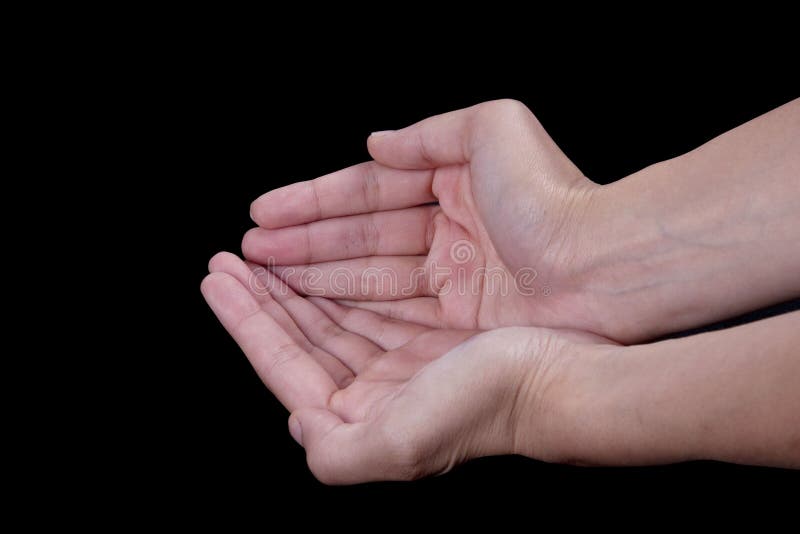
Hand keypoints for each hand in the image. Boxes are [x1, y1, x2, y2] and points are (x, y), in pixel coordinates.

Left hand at [200, 252, 608, 482]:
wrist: (559, 379)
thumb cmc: (483, 407)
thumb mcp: (399, 445)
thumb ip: (335, 454)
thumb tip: (297, 425)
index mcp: (360, 419)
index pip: (283, 364)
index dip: (246, 322)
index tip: (217, 280)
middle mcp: (374, 393)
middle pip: (299, 337)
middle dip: (260, 298)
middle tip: (226, 259)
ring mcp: (398, 360)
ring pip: (328, 315)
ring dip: (290, 283)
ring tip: (257, 251)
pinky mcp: (425, 331)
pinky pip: (365, 298)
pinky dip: (335, 277)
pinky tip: (315, 260)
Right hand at [244, 100, 604, 337]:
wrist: (600, 269)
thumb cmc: (552, 199)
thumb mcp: (491, 131)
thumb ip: (429, 133)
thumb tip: (374, 142)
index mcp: (454, 194)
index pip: (368, 195)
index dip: (313, 203)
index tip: (263, 211)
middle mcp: (449, 242)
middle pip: (358, 243)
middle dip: (300, 246)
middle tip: (247, 251)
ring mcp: (452, 287)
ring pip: (364, 282)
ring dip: (309, 278)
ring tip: (258, 276)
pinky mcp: (456, 328)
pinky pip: (385, 317)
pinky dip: (340, 311)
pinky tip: (301, 308)